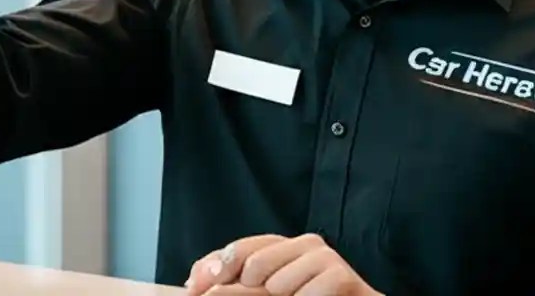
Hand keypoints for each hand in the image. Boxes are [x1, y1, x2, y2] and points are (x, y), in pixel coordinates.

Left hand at [186, 234, 381, 295]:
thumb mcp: (267, 291)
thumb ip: (231, 283)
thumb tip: (193, 283)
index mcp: (284, 247)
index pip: (241, 250)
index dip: (218, 268)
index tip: (198, 291)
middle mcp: (305, 244)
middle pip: (255, 266)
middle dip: (250, 291)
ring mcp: (325, 257)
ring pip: (277, 284)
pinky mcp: (342, 276)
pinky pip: (305, 295)